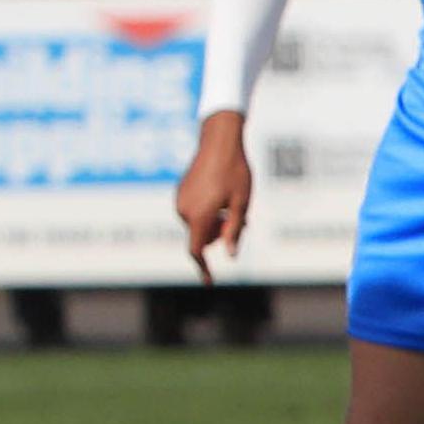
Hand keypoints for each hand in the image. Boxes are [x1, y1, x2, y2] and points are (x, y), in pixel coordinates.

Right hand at [178, 110, 254, 284]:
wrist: (219, 140)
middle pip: (201, 237)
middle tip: (243, 222)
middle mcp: (184, 210)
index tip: (209, 282)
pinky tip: (222, 197)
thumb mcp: (241, 204)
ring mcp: (180, 198)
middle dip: (219, 236)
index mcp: (198, 216)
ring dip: (215, 223)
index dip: (203, 268)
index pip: (196, 251)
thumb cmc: (235, 172)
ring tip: (235, 207)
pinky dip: (207, 212)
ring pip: (198, 223)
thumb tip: (230, 254)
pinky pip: (193, 210)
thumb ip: (234, 231)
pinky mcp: (181, 190)